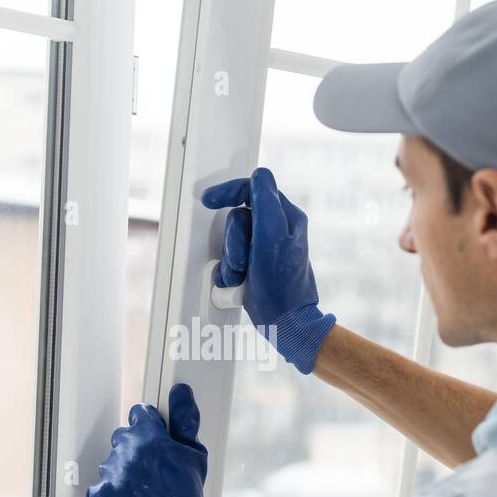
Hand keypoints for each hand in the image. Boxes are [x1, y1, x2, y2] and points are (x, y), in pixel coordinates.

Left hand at [86, 383, 213, 496]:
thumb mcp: (195, 456)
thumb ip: (185, 421)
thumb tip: (180, 393)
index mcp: (152, 439)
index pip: (140, 413)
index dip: (149, 424)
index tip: (154, 434)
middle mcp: (129, 453)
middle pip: (123, 436)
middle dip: (136, 447)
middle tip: (151, 466)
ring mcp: (113, 474)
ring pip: (112, 461)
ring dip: (123, 469)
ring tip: (142, 486)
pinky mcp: (103, 495)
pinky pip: (99, 485)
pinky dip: (110, 492)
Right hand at [201, 167, 336, 373]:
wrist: (285, 322)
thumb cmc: (282, 284)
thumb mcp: (272, 236)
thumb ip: (265, 202)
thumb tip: (259, 175)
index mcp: (286, 218)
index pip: (254, 189)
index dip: (230, 191)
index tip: (210, 199)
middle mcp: (276, 231)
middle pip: (238, 218)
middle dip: (233, 241)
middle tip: (241, 259)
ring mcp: (263, 250)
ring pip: (232, 241)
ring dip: (230, 259)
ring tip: (240, 275)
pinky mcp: (254, 266)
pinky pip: (230, 260)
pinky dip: (229, 272)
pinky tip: (238, 282)